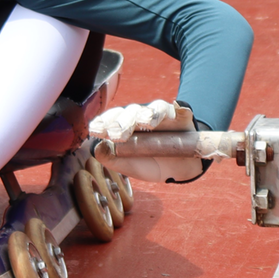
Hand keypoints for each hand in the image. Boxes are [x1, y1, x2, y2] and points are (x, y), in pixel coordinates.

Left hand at [89, 100, 204, 182]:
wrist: (179, 169)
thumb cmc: (149, 163)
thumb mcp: (129, 165)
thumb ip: (111, 159)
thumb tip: (97, 148)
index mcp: (126, 125)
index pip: (113, 118)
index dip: (104, 122)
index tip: (96, 130)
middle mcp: (142, 116)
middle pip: (132, 112)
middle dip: (123, 122)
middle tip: (117, 134)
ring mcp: (163, 115)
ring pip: (155, 108)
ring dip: (149, 114)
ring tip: (145, 123)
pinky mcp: (182, 118)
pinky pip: (182, 111)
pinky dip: (180, 109)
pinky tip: (178, 109)